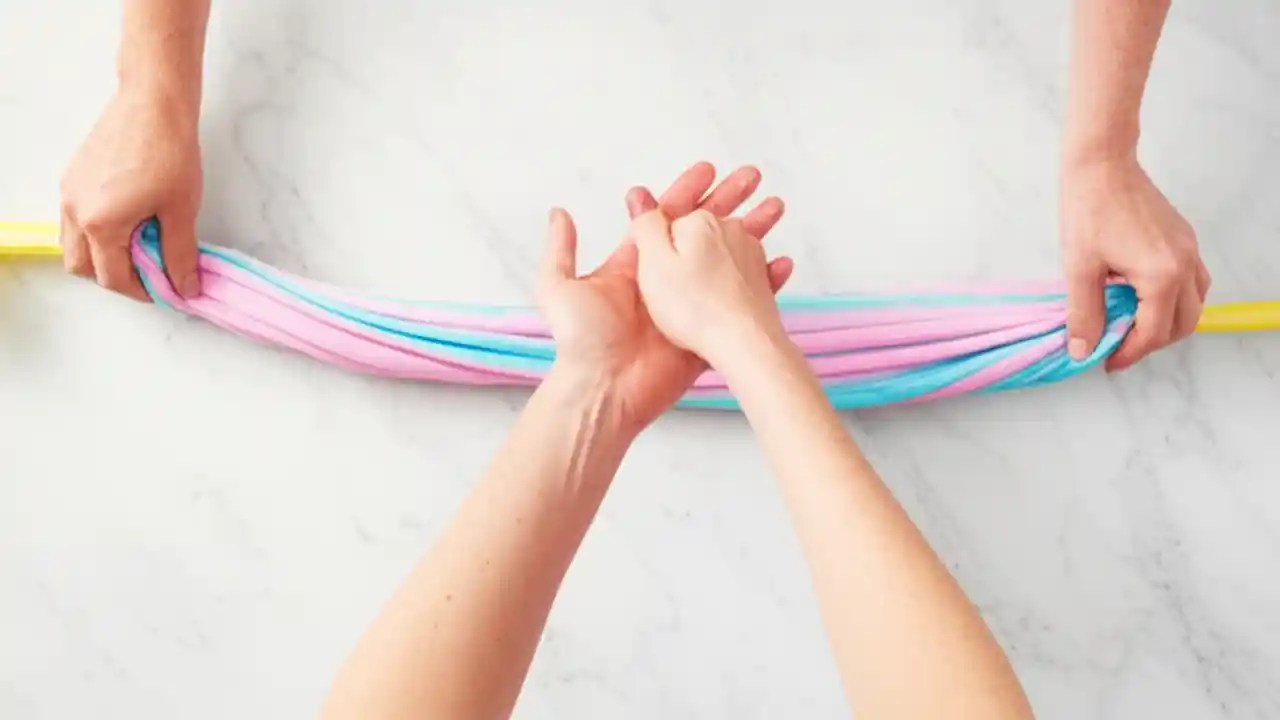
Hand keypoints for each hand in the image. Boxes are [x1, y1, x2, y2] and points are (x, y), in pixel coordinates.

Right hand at [59, 87, 202, 300]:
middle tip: (151, 274)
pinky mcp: (72, 176)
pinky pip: (73, 219)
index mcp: (100, 225)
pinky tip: (127, 222)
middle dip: (115, 277)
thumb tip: (185, 286)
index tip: (166, 291)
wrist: (154, 103)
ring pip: (73, 244)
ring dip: (101, 256)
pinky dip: (94, 232)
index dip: (142, 292)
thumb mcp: (181, 211)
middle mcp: (74, 210)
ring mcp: (68, 192)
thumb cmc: (169, 152)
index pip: (114, 278)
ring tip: (140, 248)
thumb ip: (180, 255)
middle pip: (83, 267)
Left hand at [535, 162, 790, 432]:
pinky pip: (740, 303)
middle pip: (703, 235)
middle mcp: (665, 283)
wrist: (604, 392)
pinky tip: (779, 264)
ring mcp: (689, 308)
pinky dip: (762, 284)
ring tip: (774, 209)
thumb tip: (560, 212)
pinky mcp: (707, 334)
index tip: (710, 172)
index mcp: (635, 268)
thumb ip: (561, 251)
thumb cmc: (580, 342)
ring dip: (751, 235)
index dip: (687, 194)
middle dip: (728, 205)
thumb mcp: (559, 289)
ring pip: (726, 263)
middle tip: (752, 180)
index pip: (666, 221)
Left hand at [1060, 156, 1209, 370]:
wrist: (1102, 164)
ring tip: (1130, 326)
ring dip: (1167, 322)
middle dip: (1152, 343)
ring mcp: (1190, 250)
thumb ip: (1084, 313)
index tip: (1107, 362)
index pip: (1153, 333)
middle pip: (1183, 323)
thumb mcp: (1080, 268)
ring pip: (1193, 303)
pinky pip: (1192, 281)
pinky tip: (1140, 297)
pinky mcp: (1185, 238)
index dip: (1129, 354)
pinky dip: (1173, 299)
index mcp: (1162, 276)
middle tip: (1119, 348)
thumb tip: (1082, 349)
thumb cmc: (1089, 210)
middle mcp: (1186, 265)